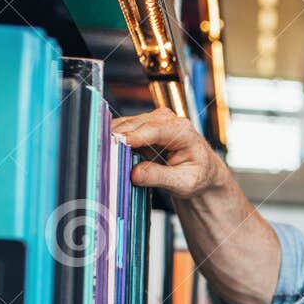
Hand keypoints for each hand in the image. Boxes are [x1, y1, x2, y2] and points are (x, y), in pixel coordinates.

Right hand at [110, 108, 230, 200]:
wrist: (201, 171)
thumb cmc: (197, 175)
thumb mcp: (184, 183)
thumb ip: (159, 177)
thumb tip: (135, 174)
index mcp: (182, 130)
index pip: (154, 130)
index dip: (134, 136)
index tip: (117, 144)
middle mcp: (167, 120)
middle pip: (135, 125)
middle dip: (118, 139)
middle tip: (103, 155)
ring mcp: (153, 121)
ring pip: (125, 126)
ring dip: (112, 139)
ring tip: (102, 155)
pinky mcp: (142, 127)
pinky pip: (122, 131)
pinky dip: (114, 141)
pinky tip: (108, 152)